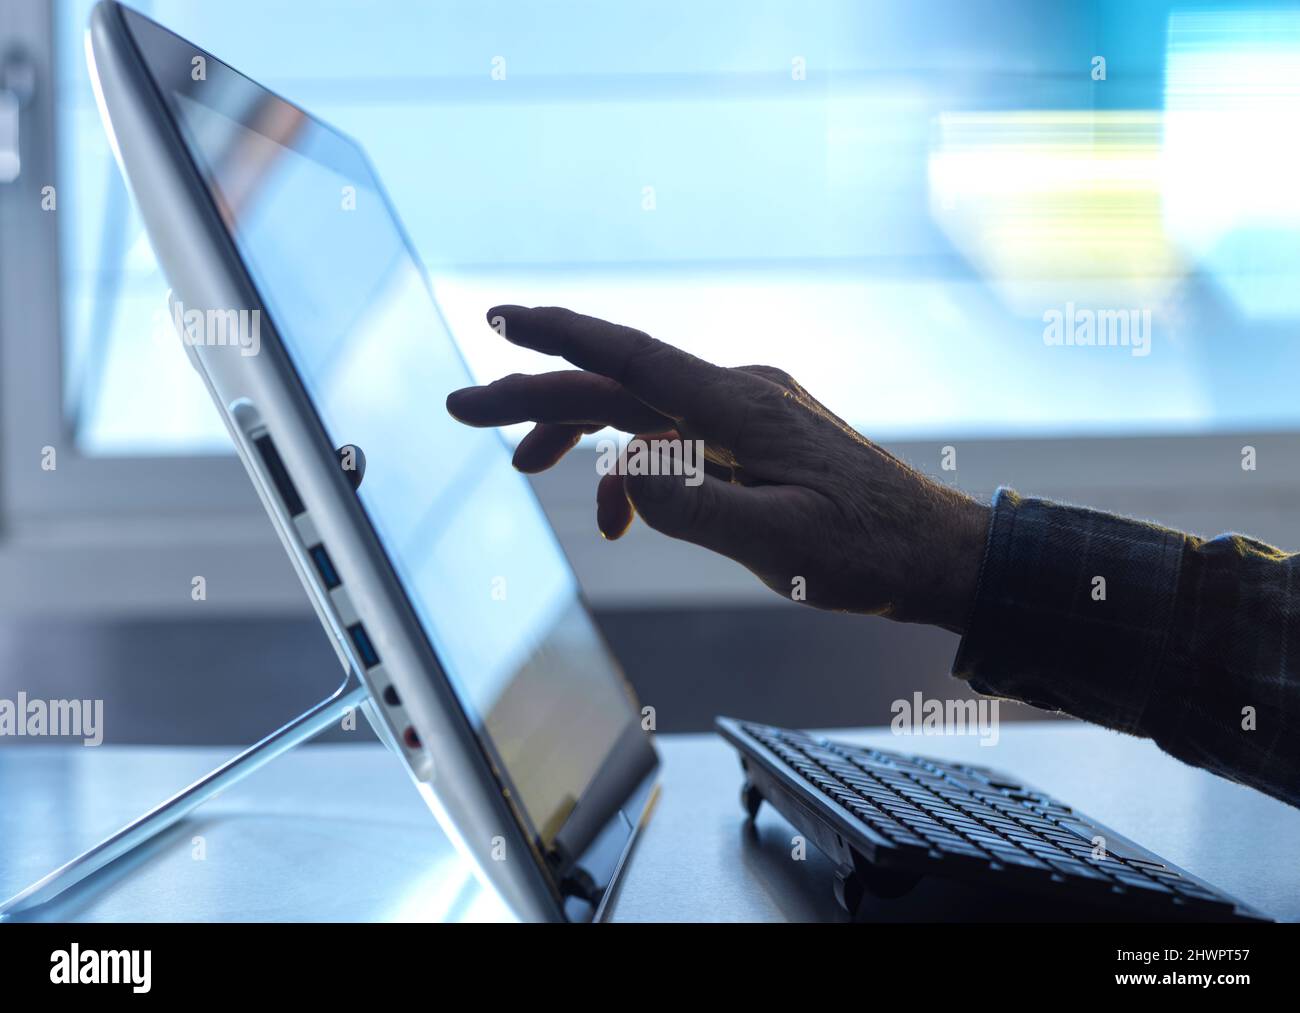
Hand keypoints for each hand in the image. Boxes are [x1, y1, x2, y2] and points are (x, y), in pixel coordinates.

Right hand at [446, 306, 990, 633]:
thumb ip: (696, 505)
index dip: (558, 334)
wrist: (936, 553)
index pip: (631, 357)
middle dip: (536, 397)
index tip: (499, 318)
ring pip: (640, 408)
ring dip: (579, 434)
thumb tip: (620, 468)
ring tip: (524, 469)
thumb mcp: (782, 544)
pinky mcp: (756, 433)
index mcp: (741, 408)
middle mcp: (739, 393)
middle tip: (461, 409)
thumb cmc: (868, 554)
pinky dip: (634, 468)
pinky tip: (620, 516)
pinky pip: (675, 437)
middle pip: (618, 382)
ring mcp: (748, 410)